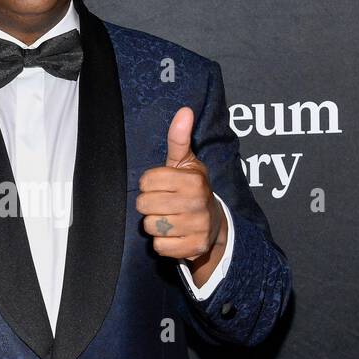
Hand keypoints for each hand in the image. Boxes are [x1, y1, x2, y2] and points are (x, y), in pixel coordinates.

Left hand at [136, 106, 225, 273]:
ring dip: (156, 224)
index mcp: (193, 180)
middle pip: (144, 204)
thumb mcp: (186, 163)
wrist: (214, 224)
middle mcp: (196, 202)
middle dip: (150, 205)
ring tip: (170, 218)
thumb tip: (184, 110)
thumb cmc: (192, 189)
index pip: (147, 181)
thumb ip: (179, 138)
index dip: (150, 184)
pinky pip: (159, 246)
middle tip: (165, 204)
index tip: (163, 186)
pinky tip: (174, 234)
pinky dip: (163, 242)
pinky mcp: (193, 247)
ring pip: (150, 226)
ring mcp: (196, 227)